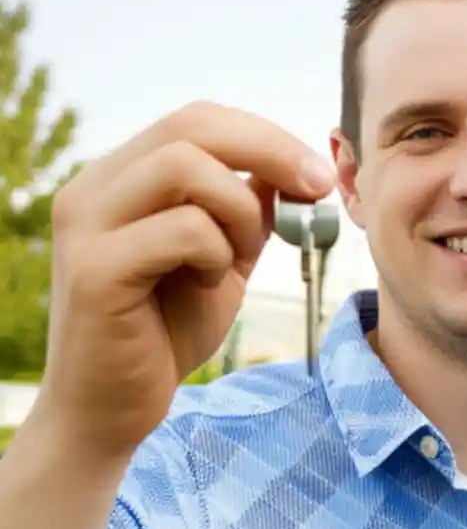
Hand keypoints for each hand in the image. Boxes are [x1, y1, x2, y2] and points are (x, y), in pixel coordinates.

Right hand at [33, 101, 335, 456]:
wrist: (114, 409)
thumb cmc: (167, 330)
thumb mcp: (224, 256)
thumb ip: (247, 208)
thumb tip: (293, 165)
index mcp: (121, 177)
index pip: (198, 119)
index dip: (266, 136)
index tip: (317, 174)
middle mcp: (94, 189)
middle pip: (191, 126)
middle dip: (270, 152)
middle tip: (316, 190)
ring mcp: (87, 225)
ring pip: (185, 167)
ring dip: (240, 209)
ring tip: (239, 256)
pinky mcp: (95, 269)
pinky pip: (181, 229)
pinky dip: (216, 251)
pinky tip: (210, 282)